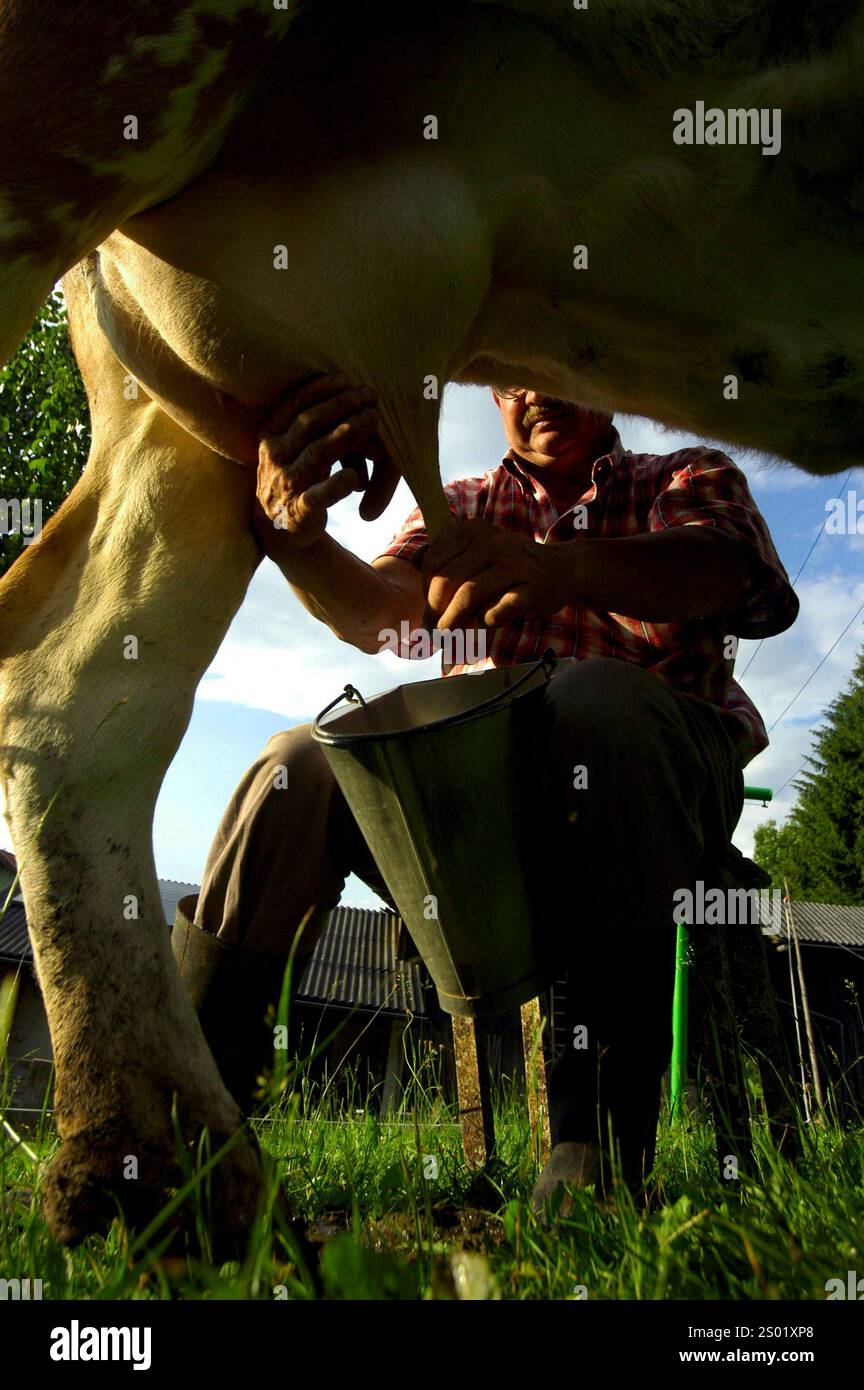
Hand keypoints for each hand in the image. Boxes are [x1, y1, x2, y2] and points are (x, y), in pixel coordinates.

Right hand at [253, 375, 397, 556]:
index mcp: (270, 436)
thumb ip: (313, 425)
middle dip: (340, 406)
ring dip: (347, 434)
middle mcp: (274, 458)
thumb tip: (351, 397)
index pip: (293, 406)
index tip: (345, 378)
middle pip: (309, 425)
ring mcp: (285, 484)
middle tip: (368, 394)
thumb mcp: (293, 446)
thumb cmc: (294, 475)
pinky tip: (354, 477)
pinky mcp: (299, 512)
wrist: (277, 528)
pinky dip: (336, 486)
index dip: (320, 390)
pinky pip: (318, 497)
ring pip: (317, 454)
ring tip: (372, 419)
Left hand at [421, 517, 571, 629]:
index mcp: (474, 530)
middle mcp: (492, 542)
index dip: (426, 588)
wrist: (562, 568)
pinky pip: (498, 610)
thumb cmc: (512, 564)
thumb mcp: (479, 550)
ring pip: (469, 595)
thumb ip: (447, 554)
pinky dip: (485, 622)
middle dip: (435, 610)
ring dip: (452, 621)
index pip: (434, 561)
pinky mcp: (531, 589)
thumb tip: (413, 561)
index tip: (430, 606)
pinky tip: (483, 624)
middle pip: (448, 580)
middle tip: (431, 630)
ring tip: (446, 636)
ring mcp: (513, 564)